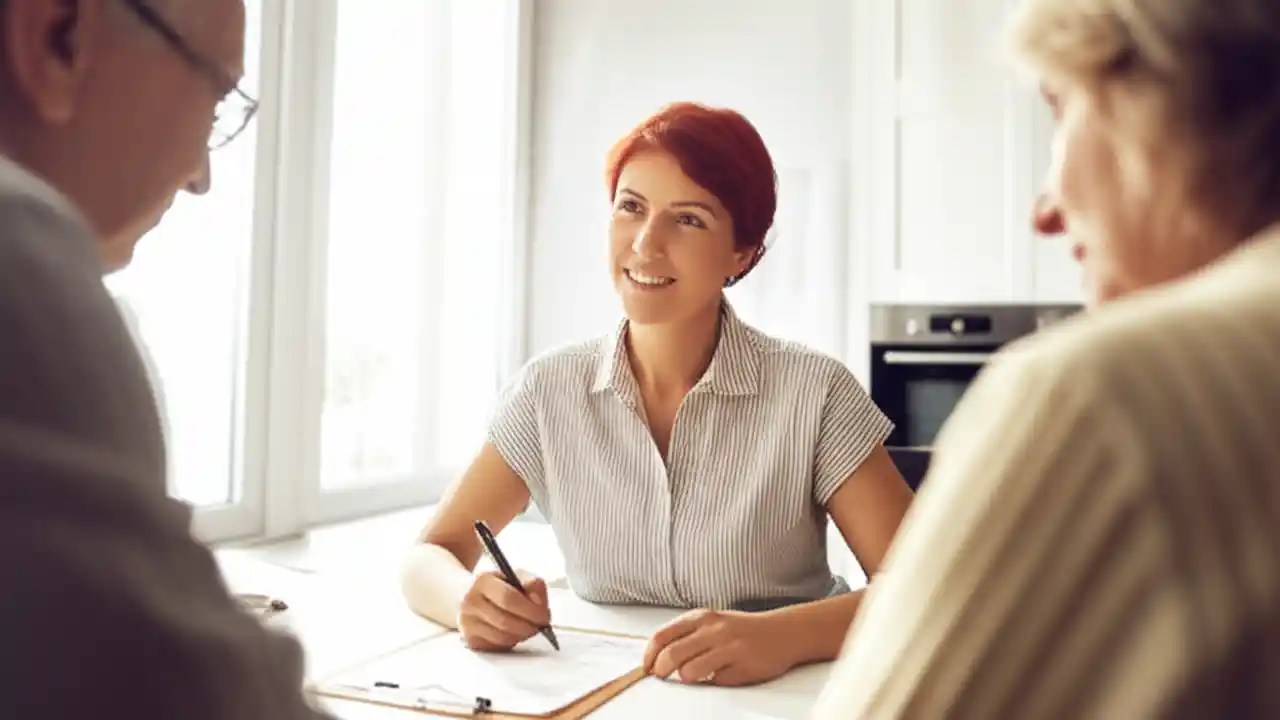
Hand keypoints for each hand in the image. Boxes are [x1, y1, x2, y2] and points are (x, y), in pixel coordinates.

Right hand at [457, 570, 549, 651]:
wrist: (474, 596)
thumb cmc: (501, 586)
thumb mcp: (518, 576)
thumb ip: (533, 585)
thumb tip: (539, 605)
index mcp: (483, 581)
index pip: (508, 598)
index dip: (530, 610)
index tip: (544, 616)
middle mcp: (471, 602)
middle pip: (505, 621)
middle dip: (528, 626)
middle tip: (540, 626)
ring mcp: (468, 623)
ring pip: (502, 637)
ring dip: (521, 635)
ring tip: (529, 628)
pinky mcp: (471, 640)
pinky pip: (497, 647)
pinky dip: (511, 642)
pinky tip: (515, 633)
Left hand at [643, 609, 795, 686]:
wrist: (782, 632)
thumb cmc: (741, 630)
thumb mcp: (711, 623)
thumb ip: (686, 635)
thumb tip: (656, 657)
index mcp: (701, 617)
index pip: (662, 636)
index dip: (649, 656)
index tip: (647, 668)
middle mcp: (713, 629)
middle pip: (671, 655)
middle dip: (661, 671)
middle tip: (662, 677)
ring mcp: (728, 647)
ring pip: (689, 672)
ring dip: (688, 678)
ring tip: (699, 673)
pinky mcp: (741, 665)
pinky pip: (715, 681)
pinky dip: (714, 682)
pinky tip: (725, 673)